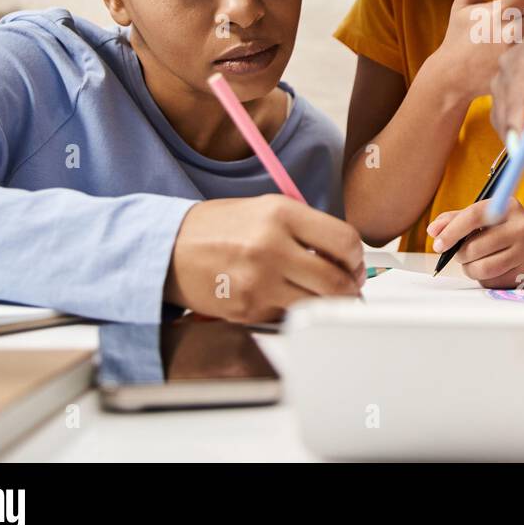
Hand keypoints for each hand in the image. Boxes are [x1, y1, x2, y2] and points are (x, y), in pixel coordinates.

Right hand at [165, 195, 365, 323]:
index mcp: (281, 213)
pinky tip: (282, 297)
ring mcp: (258, 281)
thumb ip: (307, 227)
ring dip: (327, 305)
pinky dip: (293, 311)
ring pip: (316, 305)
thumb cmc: (219, 227)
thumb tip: (346, 256)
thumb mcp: (266, 208)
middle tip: (349, 288)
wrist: (167, 249)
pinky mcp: (246, 309)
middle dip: (349, 288)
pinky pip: (287, 316)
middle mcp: (271, 245)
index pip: (344, 241)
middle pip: (336, 280)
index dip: (356, 258)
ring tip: (323, 296)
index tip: (354, 264)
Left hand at [427, 197, 523, 288]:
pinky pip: (493, 282)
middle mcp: (522, 228)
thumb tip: (433, 231)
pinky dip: (483, 278)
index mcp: (508, 207)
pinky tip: (489, 269)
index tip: (438, 244)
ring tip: (471, 262)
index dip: (451, 232)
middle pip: (476, 247)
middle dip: (459, 254)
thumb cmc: (499, 229)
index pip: (474, 217)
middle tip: (458, 254)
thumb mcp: (480, 216)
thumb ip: (454, 220)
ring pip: (483, 268)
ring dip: (469, 269)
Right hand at [432, 0, 523, 99]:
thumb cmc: (457, 38)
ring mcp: (519, 50)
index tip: (500, 22)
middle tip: (503, 38)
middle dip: (522, 26)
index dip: (514, 11)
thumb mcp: (461, 7)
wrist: (451, 77)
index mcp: (502, 9)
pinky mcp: (522, 68)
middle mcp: (513, 29)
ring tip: (508, 50)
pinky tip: (514, 63)